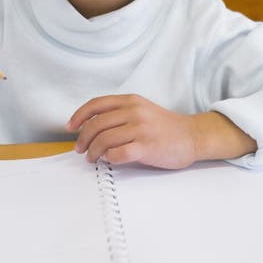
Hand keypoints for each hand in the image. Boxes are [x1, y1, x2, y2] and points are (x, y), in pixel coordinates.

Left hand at [66, 95, 257, 167]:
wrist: (192, 136)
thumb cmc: (164, 127)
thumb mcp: (141, 110)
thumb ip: (119, 114)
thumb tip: (90, 127)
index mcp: (130, 101)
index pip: (96, 104)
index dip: (79, 116)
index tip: (70, 127)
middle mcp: (134, 111)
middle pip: (96, 124)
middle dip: (83, 139)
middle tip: (80, 149)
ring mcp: (141, 128)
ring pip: (104, 139)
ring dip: (93, 152)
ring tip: (92, 158)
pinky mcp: (147, 146)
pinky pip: (118, 154)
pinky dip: (109, 159)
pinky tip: (109, 161)